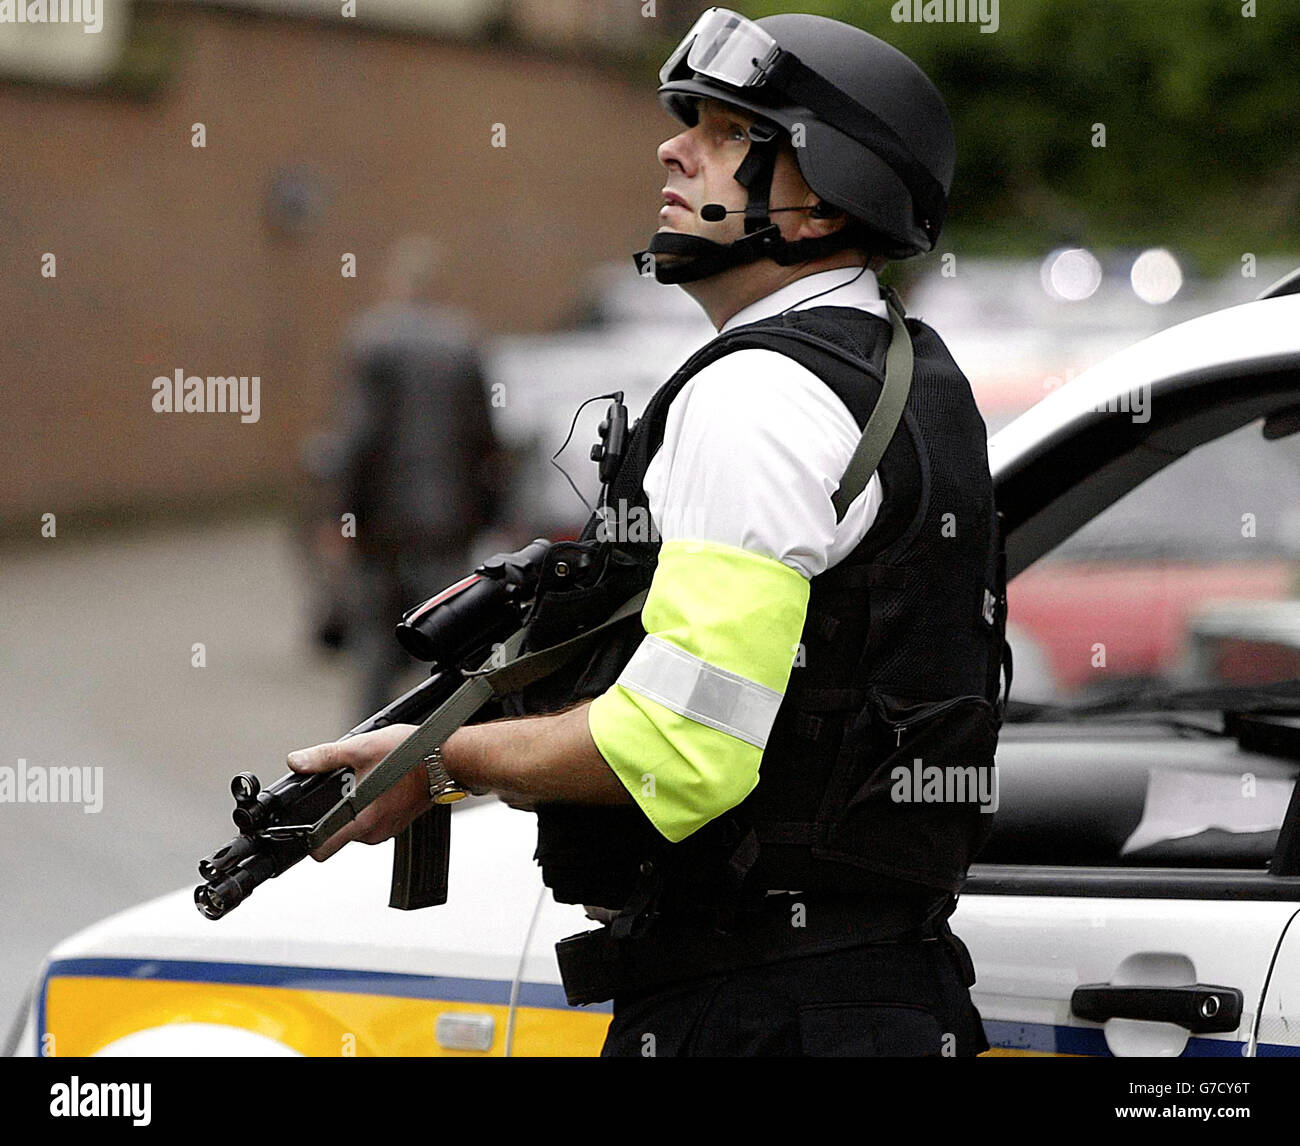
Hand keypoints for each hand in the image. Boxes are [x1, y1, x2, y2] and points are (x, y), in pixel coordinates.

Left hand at [287, 724, 426, 860]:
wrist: (450, 759)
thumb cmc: (413, 753)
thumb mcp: (361, 747)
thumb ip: (324, 757)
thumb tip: (296, 761)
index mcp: (361, 820)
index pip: (321, 849)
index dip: (306, 838)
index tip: (303, 824)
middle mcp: (374, 832)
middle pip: (337, 831)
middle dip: (335, 809)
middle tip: (346, 782)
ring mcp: (388, 830)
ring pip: (356, 825)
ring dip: (354, 807)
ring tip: (367, 779)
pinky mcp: (398, 824)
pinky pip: (373, 821)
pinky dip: (370, 806)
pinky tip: (381, 783)